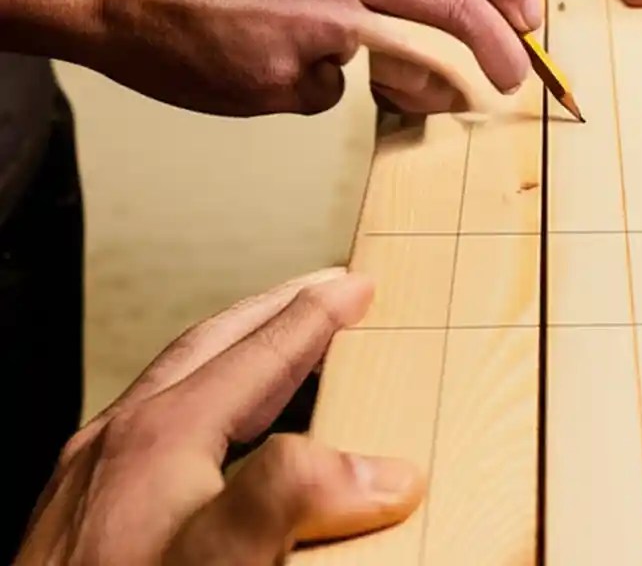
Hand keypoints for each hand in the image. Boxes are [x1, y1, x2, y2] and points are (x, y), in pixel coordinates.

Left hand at [16, 269, 425, 564]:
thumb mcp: (218, 559)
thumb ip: (290, 498)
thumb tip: (376, 472)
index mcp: (159, 437)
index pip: (259, 352)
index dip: (317, 316)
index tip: (357, 288)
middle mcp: (118, 445)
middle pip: (210, 347)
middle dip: (274, 312)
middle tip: (322, 293)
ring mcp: (91, 480)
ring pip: (177, 384)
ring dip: (238, 355)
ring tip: (279, 351)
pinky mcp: (79, 520)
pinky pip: (153, 431)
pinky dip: (204, 406)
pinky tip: (214, 443)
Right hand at [82, 0, 540, 115]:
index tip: (525, 9)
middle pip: (457, 4)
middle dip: (507, 49)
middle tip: (519, 75)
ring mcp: (315, 16)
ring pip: (416, 59)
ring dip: (446, 88)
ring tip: (452, 99)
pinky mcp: (286, 69)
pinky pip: (330, 93)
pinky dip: (315, 89)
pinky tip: (273, 69)